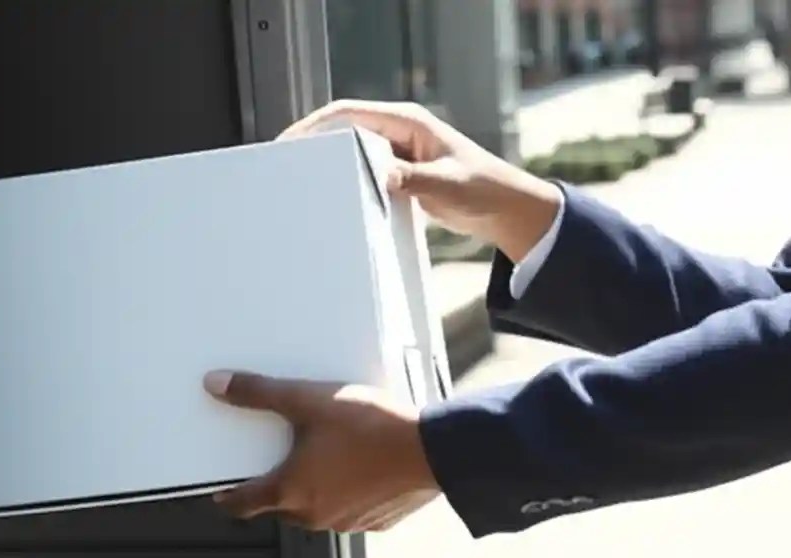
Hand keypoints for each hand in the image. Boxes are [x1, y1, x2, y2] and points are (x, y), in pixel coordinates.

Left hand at [204, 370, 439, 532]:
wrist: (432, 450)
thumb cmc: (373, 428)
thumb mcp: (309, 400)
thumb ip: (260, 393)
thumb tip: (218, 385)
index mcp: (291, 491)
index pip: (243, 506)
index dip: (227, 498)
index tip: (221, 492)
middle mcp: (315, 515)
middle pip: (279, 508)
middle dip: (275, 487)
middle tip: (278, 459)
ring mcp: (347, 522)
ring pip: (315, 510)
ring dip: (313, 490)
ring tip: (323, 457)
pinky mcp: (375, 521)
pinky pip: (349, 510)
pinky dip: (346, 494)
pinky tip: (357, 467)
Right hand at [280, 99, 562, 262]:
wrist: (505, 209)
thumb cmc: (483, 188)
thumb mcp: (445, 185)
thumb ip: (412, 179)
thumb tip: (381, 176)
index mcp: (408, 122)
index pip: (349, 114)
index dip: (315, 125)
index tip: (289, 142)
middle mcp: (399, 132)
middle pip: (344, 131)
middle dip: (315, 145)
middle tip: (285, 166)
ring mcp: (399, 153)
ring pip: (352, 153)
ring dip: (330, 166)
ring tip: (301, 184)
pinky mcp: (401, 174)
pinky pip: (365, 173)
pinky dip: (348, 182)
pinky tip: (333, 199)